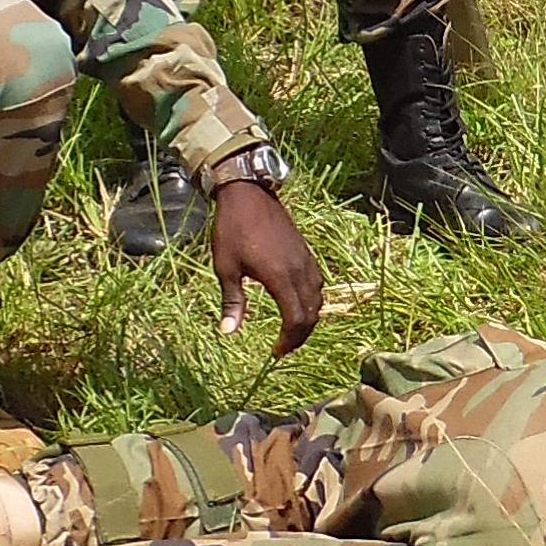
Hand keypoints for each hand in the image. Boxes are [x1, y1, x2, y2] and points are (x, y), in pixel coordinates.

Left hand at [208, 176, 324, 352]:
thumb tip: (227, 332)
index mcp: (280, 277)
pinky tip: (296, 302)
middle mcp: (299, 270)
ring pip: (318, 298)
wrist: (248, 193)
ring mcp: (306, 259)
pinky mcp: (306, 251)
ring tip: (291, 329)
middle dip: (301, 335)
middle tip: (284, 346)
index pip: (296, 320)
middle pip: (312, 313)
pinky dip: (311, 300)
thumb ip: (232, 301)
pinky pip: (317, 283)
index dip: (289, 341)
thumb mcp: (226, 267)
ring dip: (308, 318)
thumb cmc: (232, 229)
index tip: (275, 352)